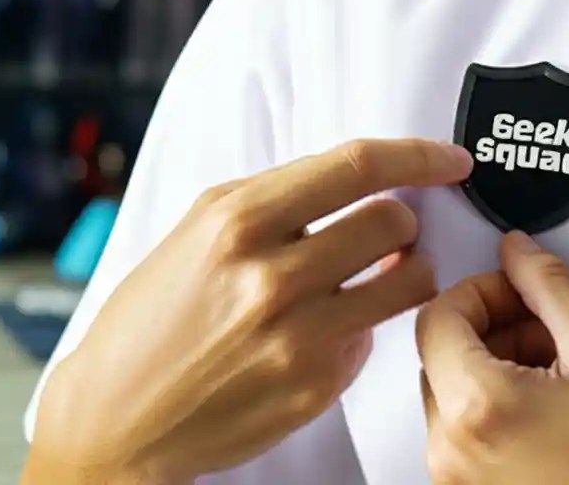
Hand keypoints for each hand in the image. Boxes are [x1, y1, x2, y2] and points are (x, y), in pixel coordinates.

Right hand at [23, 138, 473, 483]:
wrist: (118, 413)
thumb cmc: (154, 316)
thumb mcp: (197, 229)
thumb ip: (276, 197)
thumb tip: (356, 177)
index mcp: (237, 220)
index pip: (358, 166)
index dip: (418, 155)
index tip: (450, 159)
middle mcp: (272, 274)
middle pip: (394, 221)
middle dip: (402, 221)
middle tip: (386, 232)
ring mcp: (299, 334)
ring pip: (409, 280)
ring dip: (408, 270)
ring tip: (382, 274)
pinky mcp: (316, 383)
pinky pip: (375, 336)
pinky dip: (363, 325)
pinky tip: (326, 329)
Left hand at [416, 232, 568, 484]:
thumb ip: (550, 288)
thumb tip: (518, 253)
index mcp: (479, 412)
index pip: (438, 320)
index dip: (480, 290)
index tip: (518, 288)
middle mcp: (456, 457)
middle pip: (441, 358)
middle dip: (492, 329)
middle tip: (550, 327)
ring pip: (453, 396)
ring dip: (496, 368)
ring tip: (563, 371)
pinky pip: (467, 437)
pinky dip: (497, 409)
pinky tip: (553, 407)